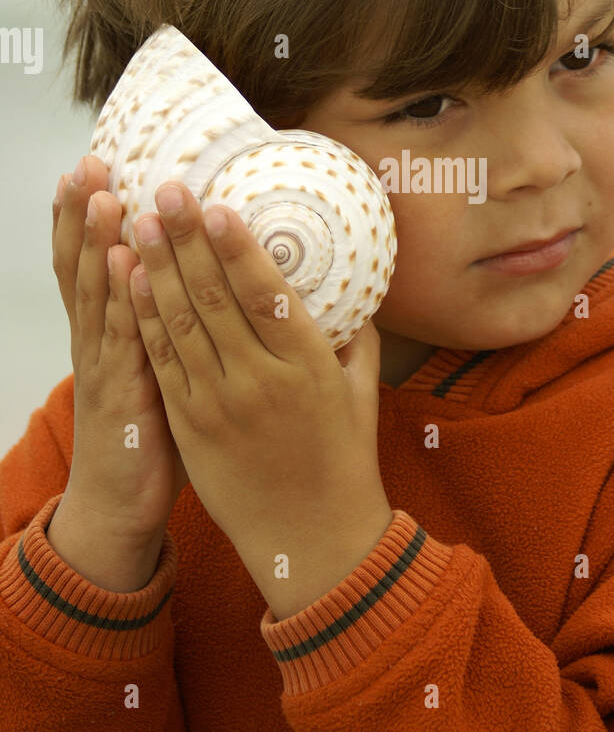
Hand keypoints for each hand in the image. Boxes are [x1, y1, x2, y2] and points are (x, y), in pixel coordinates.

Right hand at [51, 154, 188, 542]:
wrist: (119, 504)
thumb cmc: (150, 434)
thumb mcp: (156, 371)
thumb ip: (175, 328)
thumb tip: (210, 286)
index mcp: (109, 330)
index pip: (95, 260)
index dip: (92, 216)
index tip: (96, 165)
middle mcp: (99, 339)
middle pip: (85, 265)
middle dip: (86, 214)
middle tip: (89, 163)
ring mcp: (106, 366)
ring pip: (98, 294)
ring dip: (98, 243)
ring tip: (104, 195)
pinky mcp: (125, 394)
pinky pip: (122, 340)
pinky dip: (120, 300)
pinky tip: (123, 264)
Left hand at [127, 180, 386, 558]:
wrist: (312, 539)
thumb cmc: (344, 463)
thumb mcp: (362, 394)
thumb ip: (356, 339)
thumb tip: (349, 292)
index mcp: (308, 367)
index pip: (267, 293)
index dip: (238, 247)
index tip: (218, 205)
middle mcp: (261, 381)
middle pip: (215, 297)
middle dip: (187, 239)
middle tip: (166, 191)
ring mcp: (220, 404)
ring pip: (181, 323)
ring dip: (157, 268)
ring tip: (141, 222)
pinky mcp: (191, 426)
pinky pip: (164, 362)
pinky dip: (146, 319)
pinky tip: (133, 282)